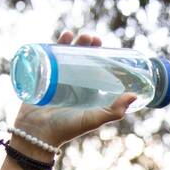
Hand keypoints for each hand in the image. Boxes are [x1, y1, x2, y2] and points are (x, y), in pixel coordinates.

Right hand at [13, 28, 138, 146]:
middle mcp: (70, 83)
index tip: (101, 45)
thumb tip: (133, 95)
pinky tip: (56, 38)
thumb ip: (113, 111)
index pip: (92, 67)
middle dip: (84, 44)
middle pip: (78, 57)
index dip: (97, 55)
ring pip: (61, 54)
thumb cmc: (65, 129)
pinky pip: (44, 58)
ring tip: (72, 35)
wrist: (36, 134)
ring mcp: (53, 79)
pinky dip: (49, 46)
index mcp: (84, 91)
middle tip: (89, 38)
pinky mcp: (38, 77)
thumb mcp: (92, 119)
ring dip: (68, 41)